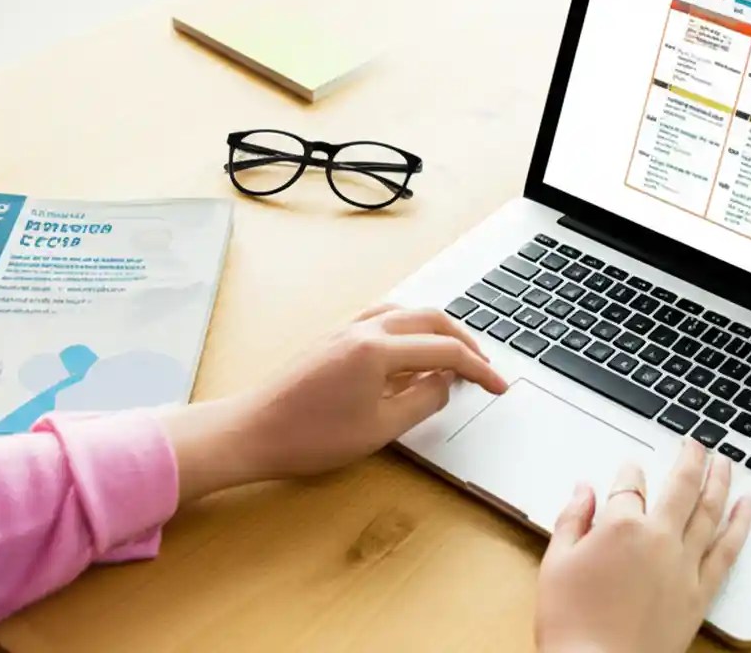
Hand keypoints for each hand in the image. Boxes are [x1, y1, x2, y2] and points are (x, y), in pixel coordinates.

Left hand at [161, 304, 508, 500]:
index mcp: (379, 350)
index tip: (498, 385)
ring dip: (437, 330)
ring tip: (453, 355)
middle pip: (431, 319)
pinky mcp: (334, 338)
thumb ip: (422, 401)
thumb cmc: (309, 436)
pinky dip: (411, 329)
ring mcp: (346, 330)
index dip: (479, 369)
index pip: (445, 350)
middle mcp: (365, 330)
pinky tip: (412, 351)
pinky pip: (385, 319)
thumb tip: (444, 384)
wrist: (253, 431)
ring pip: (407, 313)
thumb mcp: (381, 429)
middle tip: (483, 366)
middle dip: (464, 340)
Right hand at [535, 440, 750, 652]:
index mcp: (620, 527)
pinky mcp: (700, 592)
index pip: (629, 486)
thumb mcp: (555, 564)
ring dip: (719, 480)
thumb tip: (583, 490)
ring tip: (725, 462)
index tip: (630, 468)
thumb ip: (572, 520)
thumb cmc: (571, 624)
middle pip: (681, 486)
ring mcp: (684, 565)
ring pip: (710, 510)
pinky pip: (728, 550)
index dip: (628, 473)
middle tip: (696, 443)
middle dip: (690, 459)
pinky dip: (740, 524)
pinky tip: (747, 506)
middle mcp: (658, 539)